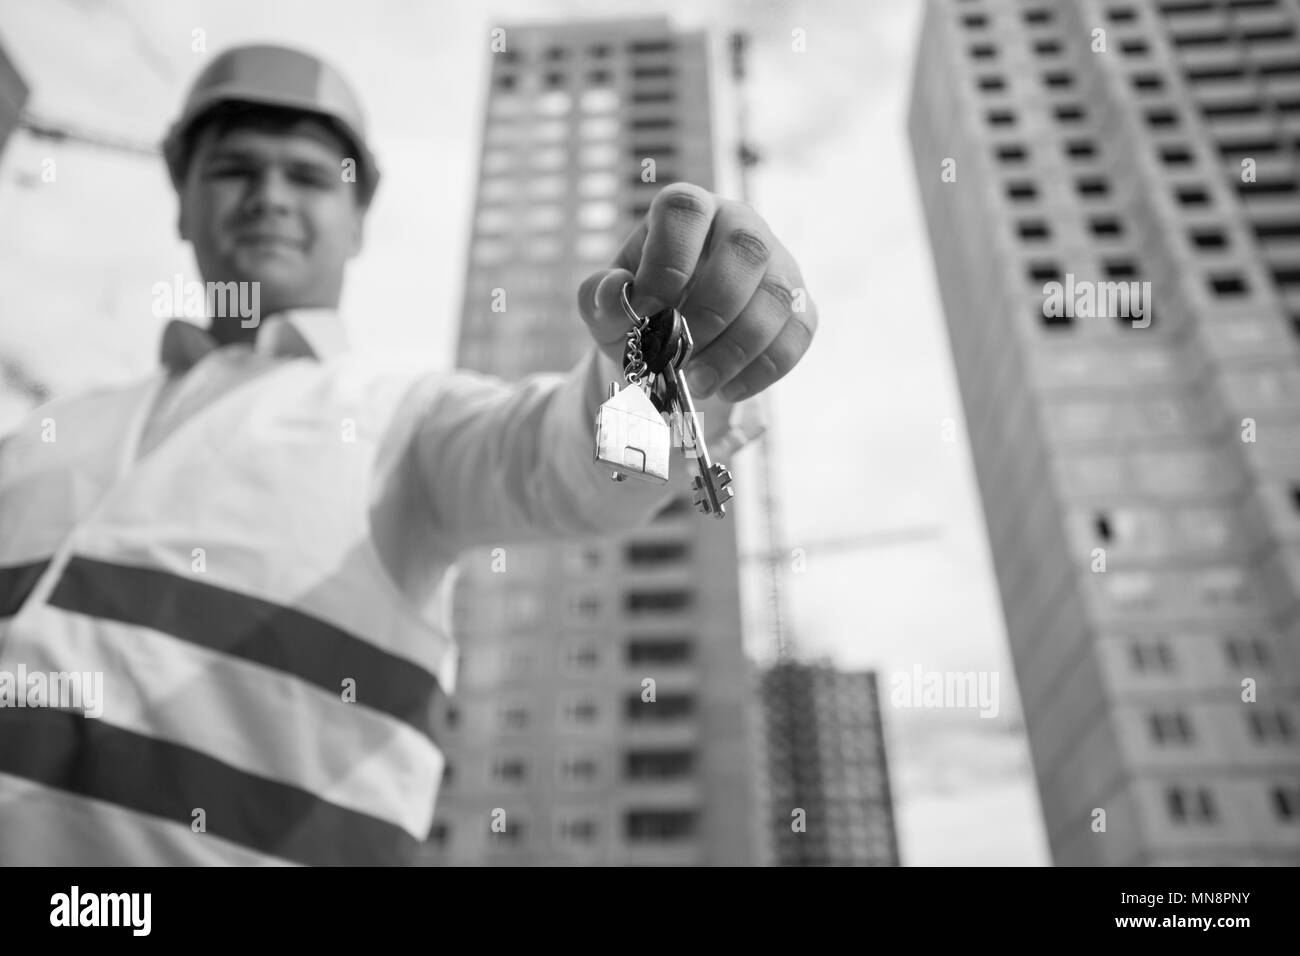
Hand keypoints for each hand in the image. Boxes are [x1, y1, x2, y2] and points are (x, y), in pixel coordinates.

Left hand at [578, 183, 816, 402]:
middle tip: (679, 357)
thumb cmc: (640, 311)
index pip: (686, 211)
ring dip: (737, 349)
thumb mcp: (606, 306)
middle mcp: (740, 225)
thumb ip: (599, 298)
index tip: (647, 311)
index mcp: (688, 211)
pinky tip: (727, 389)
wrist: (672, 340)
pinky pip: (798, 332)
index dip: (667, 263)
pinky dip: (762, 369)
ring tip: (698, 384)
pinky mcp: (799, 305)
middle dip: (711, 312)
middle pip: (746, 249)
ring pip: (778, 296)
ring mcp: (778, 263)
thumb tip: (615, 291)